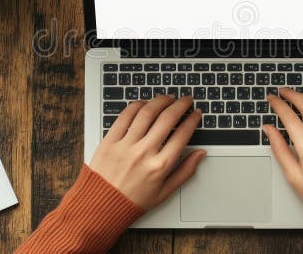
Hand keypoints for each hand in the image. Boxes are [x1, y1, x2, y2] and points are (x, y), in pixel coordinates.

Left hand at [89, 95, 206, 209]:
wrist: (101, 205)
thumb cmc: (133, 201)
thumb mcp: (165, 192)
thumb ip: (185, 171)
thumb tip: (200, 154)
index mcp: (159, 166)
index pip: (182, 135)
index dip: (192, 120)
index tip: (196, 114)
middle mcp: (144, 153)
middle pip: (167, 119)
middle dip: (180, 105)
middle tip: (186, 100)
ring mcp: (125, 145)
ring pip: (146, 113)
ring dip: (160, 101)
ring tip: (167, 98)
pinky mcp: (109, 141)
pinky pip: (125, 116)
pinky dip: (136, 106)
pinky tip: (144, 104)